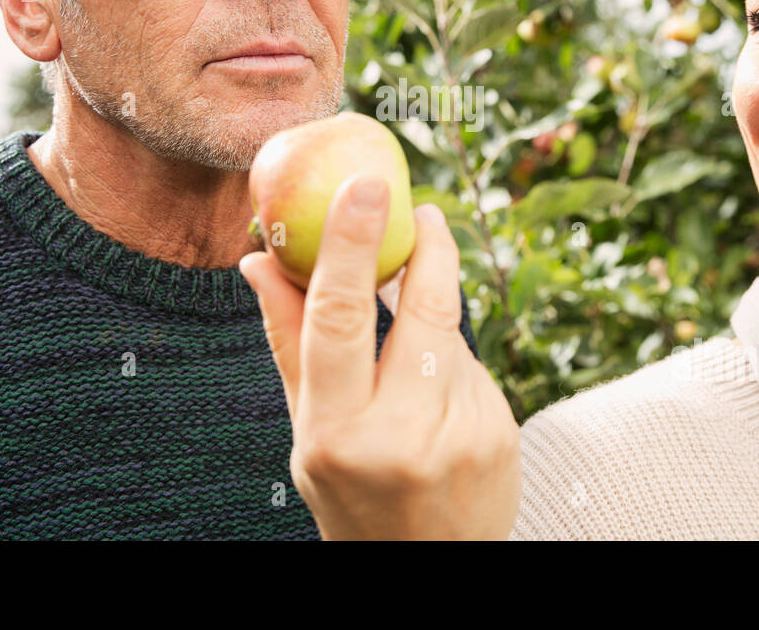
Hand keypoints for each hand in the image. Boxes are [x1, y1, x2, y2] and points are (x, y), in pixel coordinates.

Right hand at [239, 173, 520, 539]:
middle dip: (427, 248)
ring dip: (428, 329)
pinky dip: (450, 367)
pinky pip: (472, 366)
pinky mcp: (501, 431)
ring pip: (447, 335)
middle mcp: (401, 433)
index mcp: (335, 432)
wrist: (429, 571)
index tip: (367, 187)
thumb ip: (288, 343)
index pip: (341, 319)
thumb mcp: (308, 432)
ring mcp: (461, 434)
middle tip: (422, 208)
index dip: (353, 245)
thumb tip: (256, 259)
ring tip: (410, 378)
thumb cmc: (353, 495)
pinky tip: (439, 411)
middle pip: (421, 307)